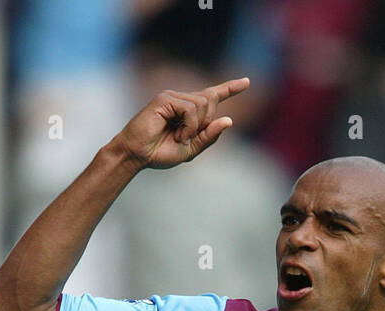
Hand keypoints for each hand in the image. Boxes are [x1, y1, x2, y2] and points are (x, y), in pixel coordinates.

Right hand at [113, 76, 249, 169]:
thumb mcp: (191, 149)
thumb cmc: (160, 153)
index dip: (230, 88)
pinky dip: (189, 126)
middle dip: (205, 123)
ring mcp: (173, 96)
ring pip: (203, 105)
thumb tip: (229, 120)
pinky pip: (190, 109)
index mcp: (189, 111)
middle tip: (187, 138)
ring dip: (195, 127)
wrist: (137, 155)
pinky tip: (177, 134)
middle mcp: (182, 99)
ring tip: (179, 137)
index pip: (213, 96)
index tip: (247, 81)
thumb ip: (209, 136)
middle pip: (211, 101)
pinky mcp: (165, 98)